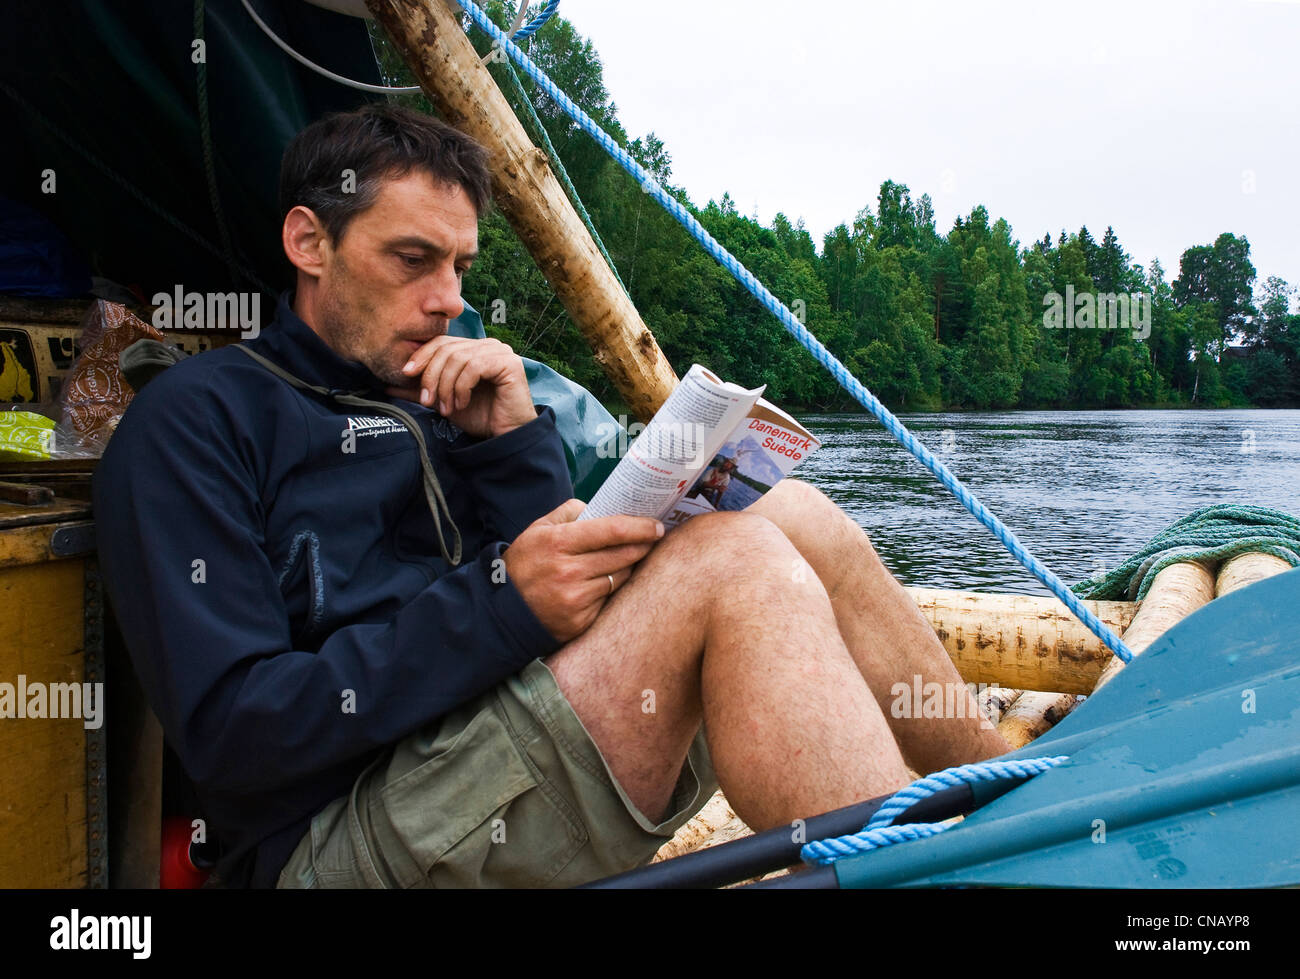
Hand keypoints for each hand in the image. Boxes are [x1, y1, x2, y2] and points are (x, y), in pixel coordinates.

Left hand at [386, 336, 535, 438]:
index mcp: (473, 348)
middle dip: (432, 376)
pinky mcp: (509, 362)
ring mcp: (500, 351)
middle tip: (427, 401)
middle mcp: (488, 345)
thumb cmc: (479, 417)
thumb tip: (388, 385)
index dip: (422, 355)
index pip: (441, 342)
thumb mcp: (442, 401)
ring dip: (446, 386)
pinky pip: (474, 366)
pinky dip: (462, 387)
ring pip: (458, 358)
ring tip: (446, 408)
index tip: (405, 374)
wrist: (505, 435)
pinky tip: (462, 403)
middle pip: (447, 349)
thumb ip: (419, 391)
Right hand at [502, 499, 665, 642]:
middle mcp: (569, 571)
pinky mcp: (581, 620)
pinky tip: (607, 582)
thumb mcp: (537, 530)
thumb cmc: (524, 565)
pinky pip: (609, 599)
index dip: (640, 527)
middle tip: (653, 539)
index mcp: (559, 543)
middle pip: (623, 555)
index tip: (656, 525)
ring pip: (621, 578)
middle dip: (643, 545)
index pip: (612, 531)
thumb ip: (568, 513)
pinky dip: (612, 589)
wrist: (502, 612)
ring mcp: (576, 598)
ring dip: (629, 567)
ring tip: (628, 558)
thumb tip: (598, 506)